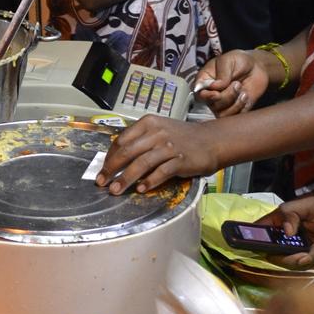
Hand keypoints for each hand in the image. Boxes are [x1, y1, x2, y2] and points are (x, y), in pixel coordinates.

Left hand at [99, 114, 222, 194]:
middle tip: (102, 182)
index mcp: (148, 124)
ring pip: (141, 163)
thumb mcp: (159, 131)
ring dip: (126, 178)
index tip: (103, 170)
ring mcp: (169, 146)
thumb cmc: (182, 137)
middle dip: (111, 169)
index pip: (121, 140)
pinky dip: (149, 182)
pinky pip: (161, 172)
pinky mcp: (180, 160)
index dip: (109, 157)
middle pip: (127, 152)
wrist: (211, 140)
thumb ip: (140, 141)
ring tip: (116, 190)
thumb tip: (117, 159)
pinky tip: (141, 189)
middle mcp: (157, 133)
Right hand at [195, 48, 273, 116]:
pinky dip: (242, 107)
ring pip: (222, 114)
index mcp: (205, 81)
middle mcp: (211, 95)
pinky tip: (246, 96)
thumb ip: (222, 72)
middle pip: (212, 105)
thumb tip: (216, 87)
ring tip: (242, 90)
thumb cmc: (239, 61)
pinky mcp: (234, 110)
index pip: (199, 94)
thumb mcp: (228, 60)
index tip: (216, 93)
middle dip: (226, 96)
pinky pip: (235, 116)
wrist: (257, 67)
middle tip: (237, 84)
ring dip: (235, 103)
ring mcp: (222, 105)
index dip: (206, 97)